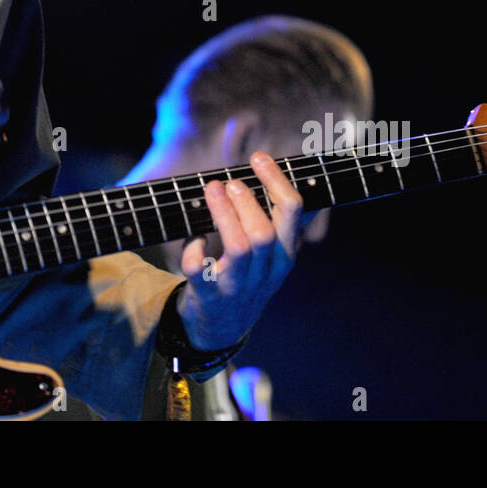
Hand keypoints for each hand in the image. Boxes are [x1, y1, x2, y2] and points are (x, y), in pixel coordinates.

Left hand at [176, 151, 302, 350]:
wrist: (222, 329)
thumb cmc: (247, 276)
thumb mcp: (272, 255)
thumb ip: (278, 219)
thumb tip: (282, 170)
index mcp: (284, 255)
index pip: (293, 211)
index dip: (276, 180)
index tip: (258, 158)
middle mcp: (265, 272)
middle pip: (263, 232)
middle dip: (246, 201)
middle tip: (229, 182)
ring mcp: (237, 286)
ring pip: (238, 248)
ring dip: (222, 215)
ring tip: (211, 190)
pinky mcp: (209, 296)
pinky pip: (198, 269)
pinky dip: (193, 246)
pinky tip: (194, 237)